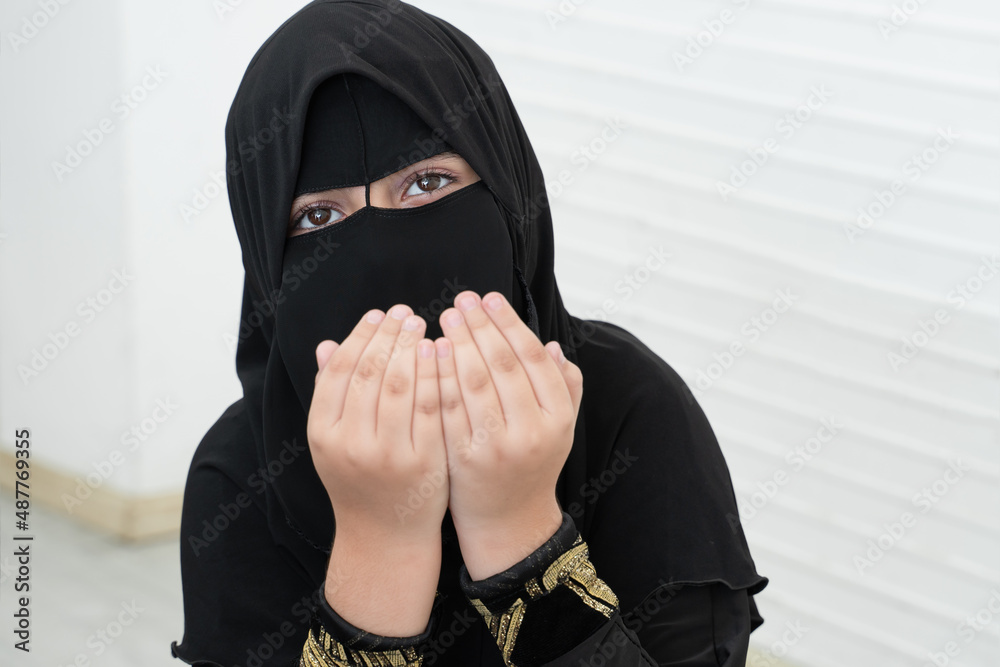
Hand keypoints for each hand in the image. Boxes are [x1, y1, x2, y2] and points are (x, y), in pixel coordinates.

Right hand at [307, 304, 447, 635]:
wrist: (385, 535)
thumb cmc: (361, 480)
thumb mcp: (334, 440)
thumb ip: (332, 394)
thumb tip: (327, 344)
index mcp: (323, 433)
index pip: (339, 370)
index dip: (360, 337)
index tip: (378, 314)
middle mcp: (350, 443)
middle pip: (369, 373)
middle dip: (388, 336)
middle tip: (405, 312)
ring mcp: (386, 454)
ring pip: (398, 386)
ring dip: (410, 349)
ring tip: (422, 326)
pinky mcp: (421, 462)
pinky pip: (428, 407)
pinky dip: (433, 376)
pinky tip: (440, 354)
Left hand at [435, 291, 582, 579]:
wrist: (507, 520)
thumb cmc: (531, 465)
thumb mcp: (559, 428)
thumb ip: (563, 388)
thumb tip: (553, 346)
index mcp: (558, 417)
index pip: (532, 358)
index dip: (509, 324)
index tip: (490, 299)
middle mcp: (531, 431)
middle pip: (502, 365)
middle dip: (480, 326)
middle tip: (462, 300)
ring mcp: (496, 446)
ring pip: (473, 382)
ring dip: (457, 344)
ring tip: (445, 319)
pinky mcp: (463, 457)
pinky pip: (448, 407)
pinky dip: (439, 375)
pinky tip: (430, 353)